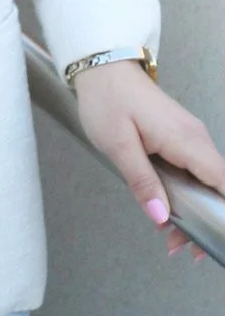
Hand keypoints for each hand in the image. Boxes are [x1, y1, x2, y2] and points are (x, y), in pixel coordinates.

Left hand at [71, 61, 224, 229]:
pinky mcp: (182, 138)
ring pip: (207, 182)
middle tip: (184, 248)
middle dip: (207, 222)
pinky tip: (168, 212)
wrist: (102, 66)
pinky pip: (195, 172)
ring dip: (196, 212)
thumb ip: (142, 181)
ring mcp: (191, 138)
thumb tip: (160, 216)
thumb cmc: (107, 100)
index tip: (216, 237)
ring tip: (172, 239)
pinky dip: (188, 195)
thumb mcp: (118, 145)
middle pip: (218, 188)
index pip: (224, 182)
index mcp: (186, 140)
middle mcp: (196, 138)